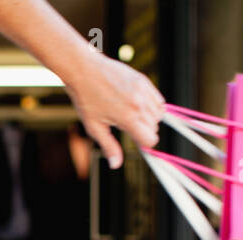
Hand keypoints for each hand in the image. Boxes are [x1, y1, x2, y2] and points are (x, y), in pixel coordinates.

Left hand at [64, 53, 166, 168]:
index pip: (151, 139)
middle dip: (144, 130)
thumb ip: (109, 147)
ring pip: (158, 114)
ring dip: (149, 118)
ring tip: (130, 113)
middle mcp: (139, 105)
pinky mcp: (143, 80)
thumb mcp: (95, 127)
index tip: (135, 139)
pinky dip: (152, 105)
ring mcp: (143, 91)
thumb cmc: (86, 99)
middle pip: (154, 128)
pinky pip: (158, 99)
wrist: (84, 70)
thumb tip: (116, 165)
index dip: (143, 143)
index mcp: (128, 119)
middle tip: (127, 124)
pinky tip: (137, 104)